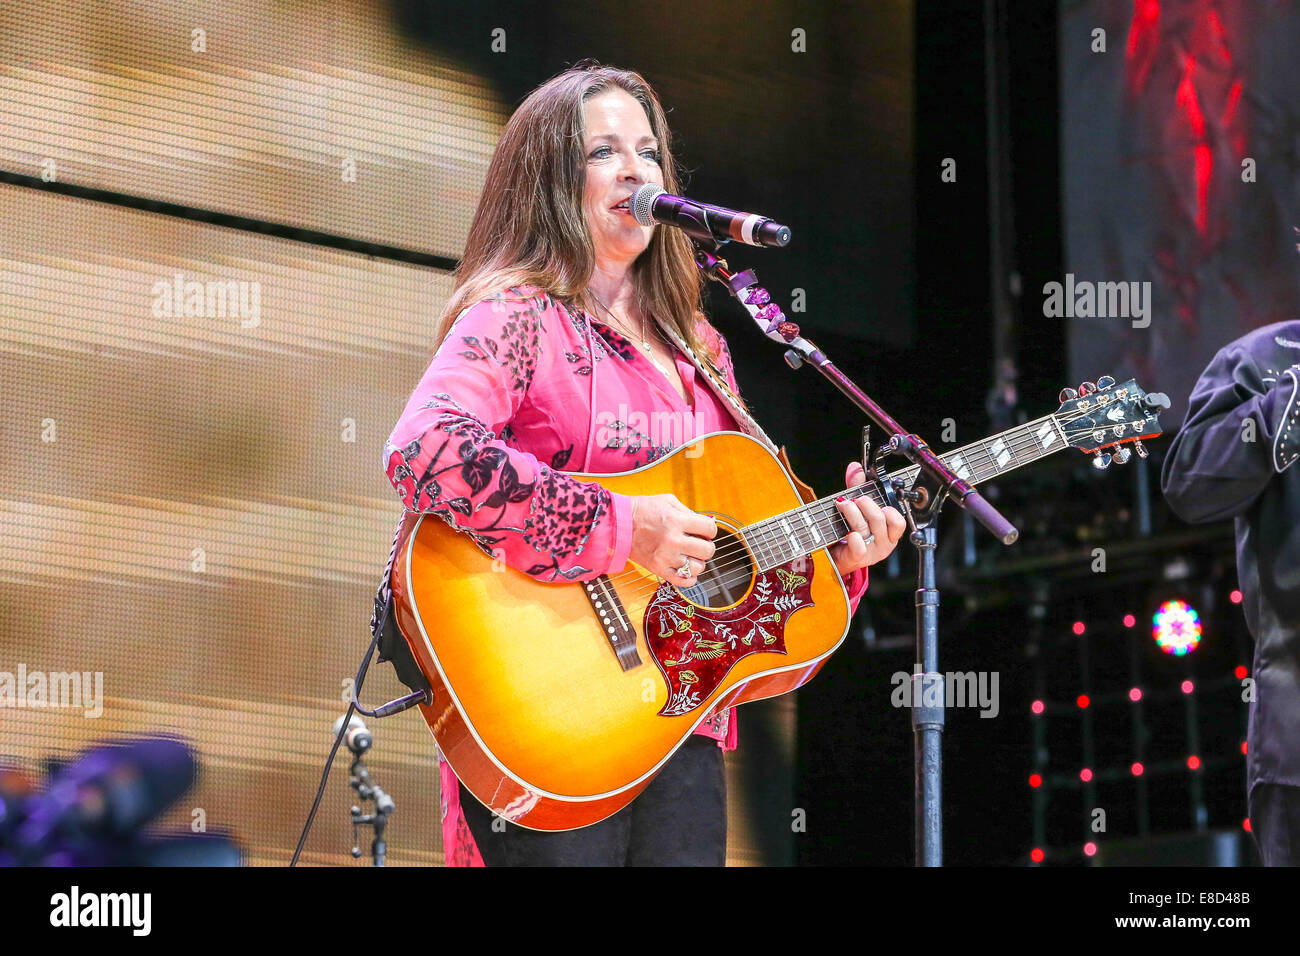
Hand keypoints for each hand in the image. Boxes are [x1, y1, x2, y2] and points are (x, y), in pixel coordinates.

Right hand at [629, 494, 716, 584]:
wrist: (619, 525)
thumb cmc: (642, 511)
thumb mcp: (668, 501)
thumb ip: (688, 511)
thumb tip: (706, 522)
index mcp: (677, 520)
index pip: (710, 529)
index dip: (709, 530)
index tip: (703, 530)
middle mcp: (673, 540)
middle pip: (708, 551)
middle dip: (706, 546)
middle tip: (697, 543)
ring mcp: (666, 557)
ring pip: (698, 568)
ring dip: (697, 562)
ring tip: (689, 555)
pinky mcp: (659, 569)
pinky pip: (684, 581)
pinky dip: (689, 577)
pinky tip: (684, 567)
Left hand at [829, 461, 906, 575]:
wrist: (837, 555)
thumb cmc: (852, 529)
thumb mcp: (858, 507)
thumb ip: (858, 487)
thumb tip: (855, 467)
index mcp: (889, 531)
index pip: (898, 521)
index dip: (888, 508)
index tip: (874, 498)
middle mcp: (884, 542)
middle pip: (880, 519)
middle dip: (866, 504)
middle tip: (856, 499)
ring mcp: (872, 551)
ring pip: (866, 528)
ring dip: (852, 513)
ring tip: (843, 505)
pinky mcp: (858, 558)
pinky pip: (859, 547)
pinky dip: (853, 537)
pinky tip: (847, 531)